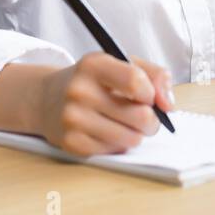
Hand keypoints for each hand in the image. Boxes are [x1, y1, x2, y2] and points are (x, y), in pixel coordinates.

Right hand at [37, 53, 175, 155]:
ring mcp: (73, 119)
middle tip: (145, 116)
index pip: (135, 81)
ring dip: (137, 134)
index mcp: (93, 65)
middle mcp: (79, 91)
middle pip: (139, 116)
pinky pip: (114, 150)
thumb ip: (154, 75)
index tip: (150, 97)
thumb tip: (168, 105)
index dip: (152, 93)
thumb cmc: (94, 81)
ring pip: (131, 138)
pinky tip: (108, 132)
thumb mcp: (121, 63)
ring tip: (127, 124)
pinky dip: (118, 144)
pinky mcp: (71, 143)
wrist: (46, 99)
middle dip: (151, 120)